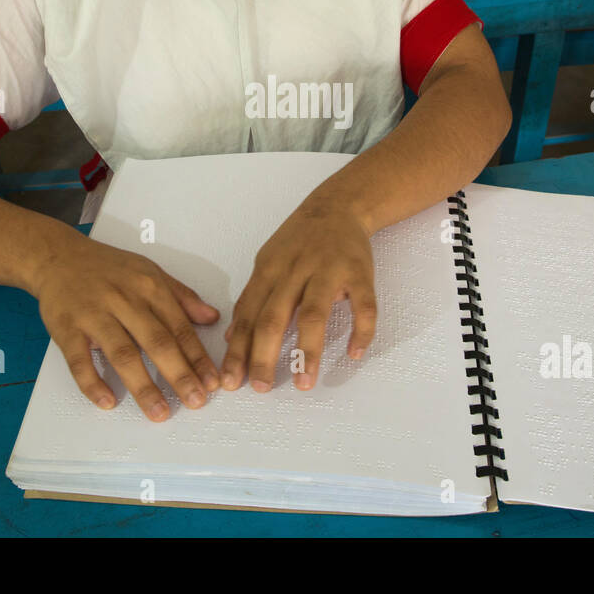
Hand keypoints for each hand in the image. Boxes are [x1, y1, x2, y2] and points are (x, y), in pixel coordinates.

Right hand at [32, 235, 220, 421]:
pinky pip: (79, 360)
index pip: (179, 327)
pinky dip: (92, 383)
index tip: (212, 382)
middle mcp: (124, 301)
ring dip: (143, 386)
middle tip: (196, 401)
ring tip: (159, 412)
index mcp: (149, 288)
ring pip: (122, 354)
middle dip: (179, 374)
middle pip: (156, 342)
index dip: (197, 357)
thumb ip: (182, 296)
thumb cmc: (109, 268)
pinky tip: (108, 402)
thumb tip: (212, 318)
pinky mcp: (66, 328)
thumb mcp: (150, 272)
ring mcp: (94, 315)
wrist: (59, 257)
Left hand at [220, 193, 376, 392]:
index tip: (230, 380)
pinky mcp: (359, 273)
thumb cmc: (300, 240)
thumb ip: (251, 299)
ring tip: (304, 382)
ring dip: (308, 351)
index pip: (248, 315)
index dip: (238, 349)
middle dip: (264, 356)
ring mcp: (328, 270)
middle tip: (260, 388)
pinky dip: (360, 331)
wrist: (339, 205)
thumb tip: (232, 338)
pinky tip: (354, 354)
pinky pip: (363, 306)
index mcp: (269, 270)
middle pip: (274, 317)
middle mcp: (295, 270)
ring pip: (314, 314)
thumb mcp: (268, 263)